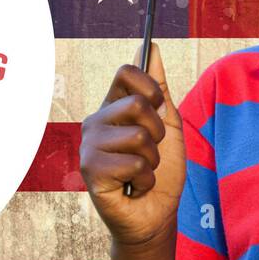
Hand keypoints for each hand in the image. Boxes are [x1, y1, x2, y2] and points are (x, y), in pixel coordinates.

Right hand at [79, 41, 185, 247]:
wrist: (156, 215)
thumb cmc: (161, 171)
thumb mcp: (168, 124)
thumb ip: (158, 87)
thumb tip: (149, 44)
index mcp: (113, 106)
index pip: (126, 72)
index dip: (149, 86)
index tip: (158, 107)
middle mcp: (96, 121)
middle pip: (137, 103)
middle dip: (158, 132)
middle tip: (151, 152)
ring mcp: (90, 145)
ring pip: (138, 136)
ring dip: (153, 160)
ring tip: (142, 172)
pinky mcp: (91, 170)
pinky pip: (133, 163)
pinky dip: (145, 178)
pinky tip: (133, 187)